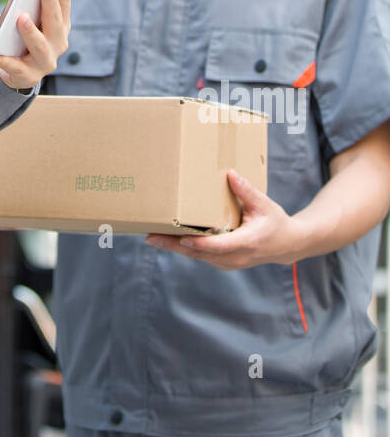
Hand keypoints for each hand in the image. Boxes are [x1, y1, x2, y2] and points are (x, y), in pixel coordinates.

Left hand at [0, 0, 70, 90]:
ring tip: (20, 18)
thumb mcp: (32, 15)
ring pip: (40, 45)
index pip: (64, 0)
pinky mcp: (28, 75)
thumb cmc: (23, 35)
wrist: (15, 71)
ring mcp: (45, 61)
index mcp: (61, 24)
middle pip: (55, 19)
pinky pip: (16, 67)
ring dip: (31, 31)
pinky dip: (5, 61)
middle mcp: (58, 42)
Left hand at [144, 170, 302, 267]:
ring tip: (153, 237)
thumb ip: (246, 191)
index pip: (219, 245)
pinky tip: (168, 239)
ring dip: (175, 248)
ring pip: (198, 257)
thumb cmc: (275, 222)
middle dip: (174, 246)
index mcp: (247, 242)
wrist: (286, 246)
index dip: (200, 242)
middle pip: (201, 253)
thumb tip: (230, 174)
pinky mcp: (224, 262)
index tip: (181, 238)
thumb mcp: (264, 204)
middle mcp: (236, 256)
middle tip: (151, 237)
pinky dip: (185, 248)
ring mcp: (229, 262)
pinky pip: (201, 256)